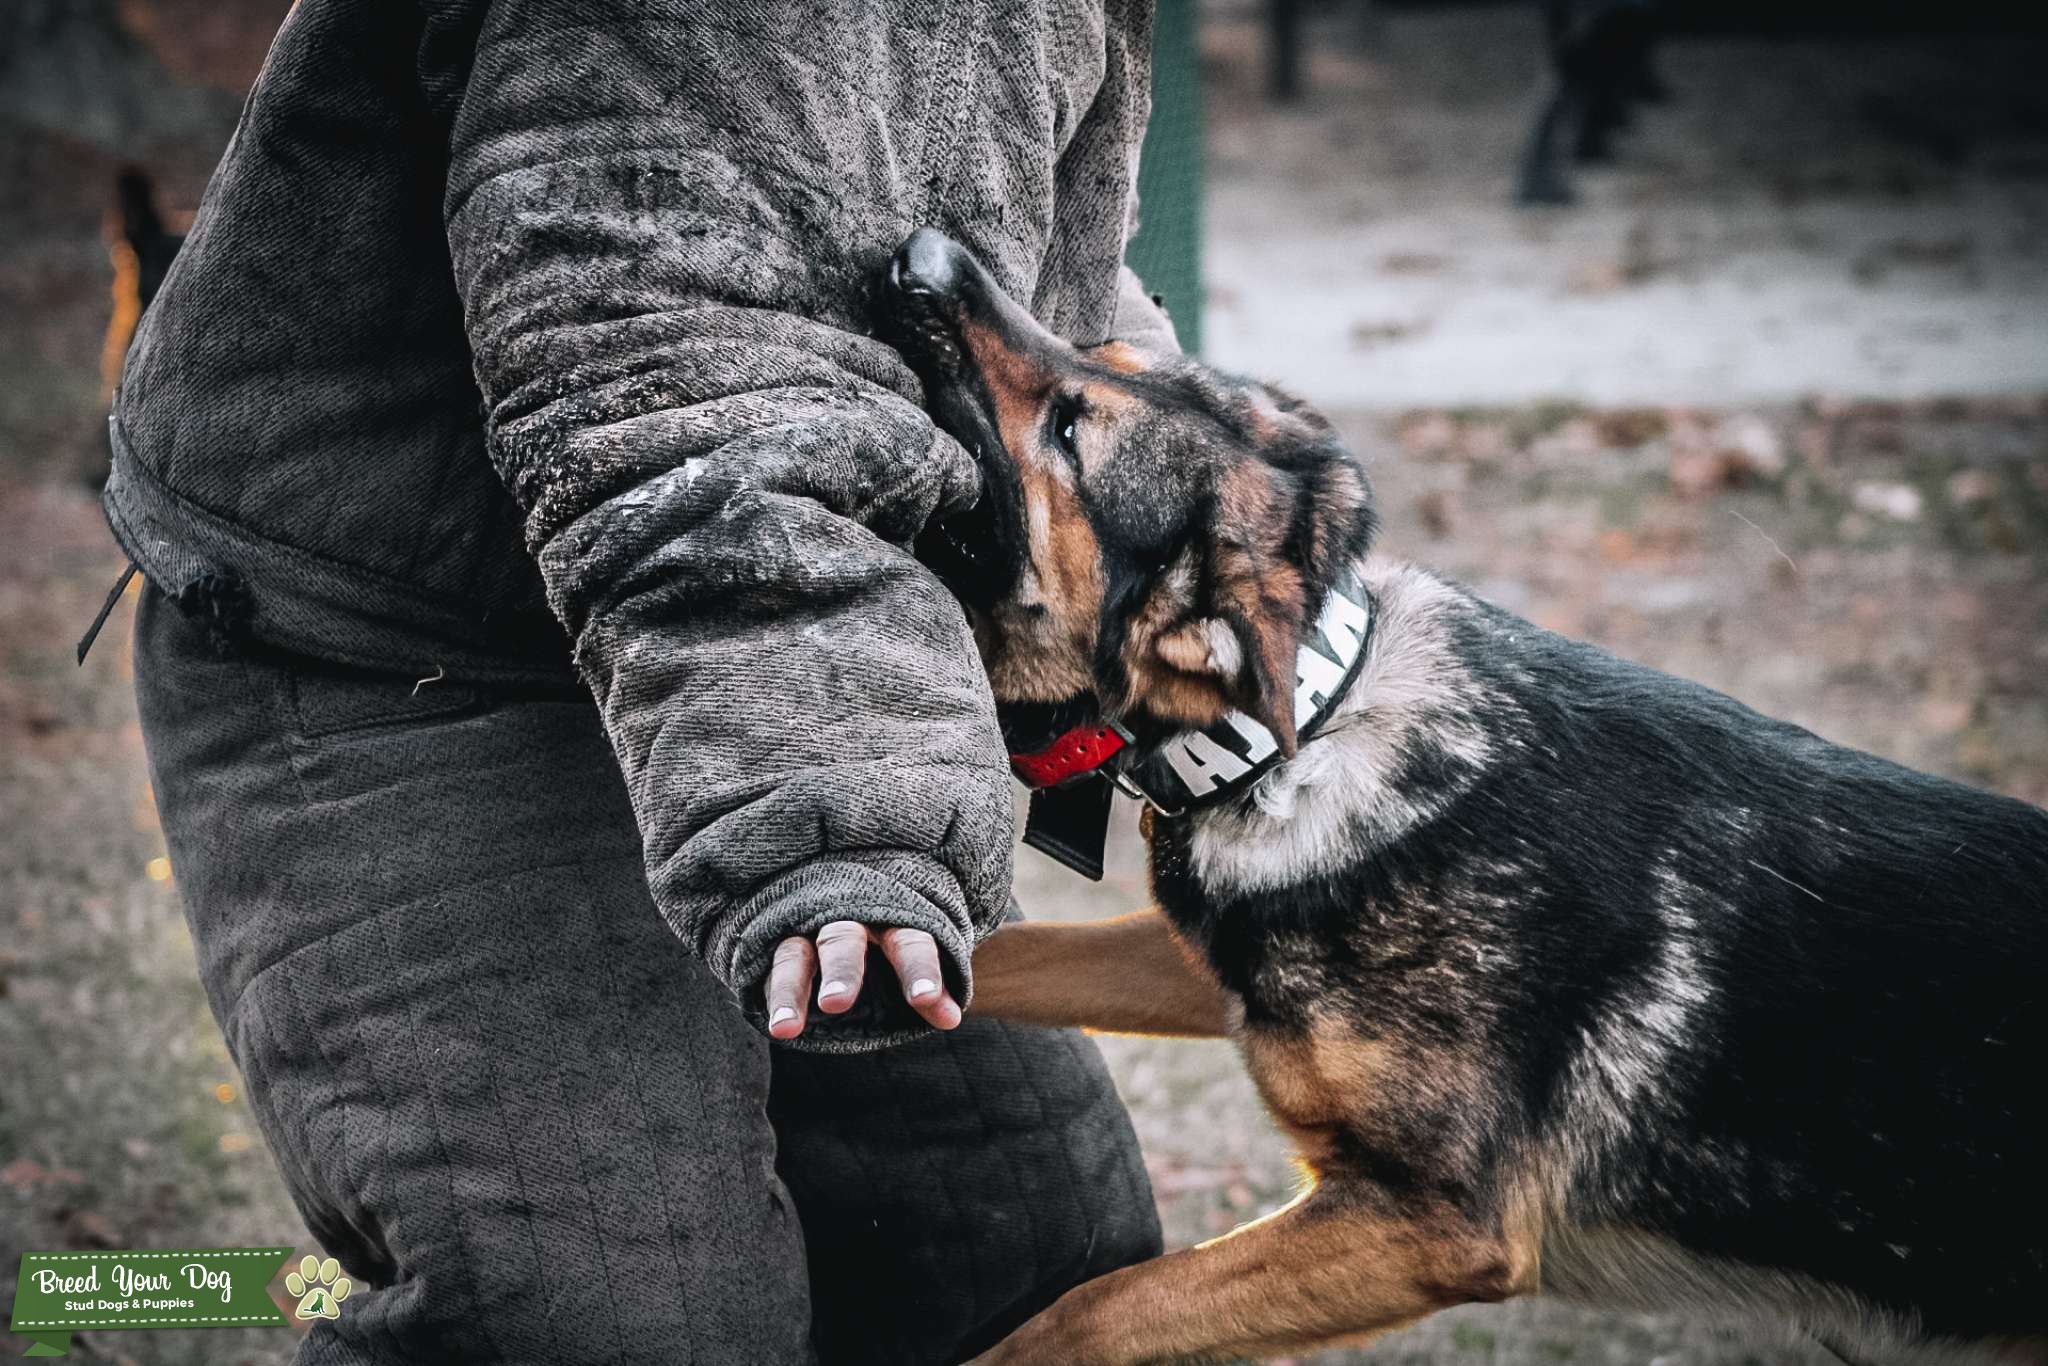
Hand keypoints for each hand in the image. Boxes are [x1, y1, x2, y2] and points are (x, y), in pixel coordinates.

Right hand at [765, 922, 962, 1039]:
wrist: (845, 892)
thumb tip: (950, 1019)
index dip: (918, 970)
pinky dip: (770, 997)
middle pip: (843, 940)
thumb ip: (929, 989)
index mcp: (892, 916)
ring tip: (785, 1030)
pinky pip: (768, 970)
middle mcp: (846, 919)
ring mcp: (805, 931)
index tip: (926, 999)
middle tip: (837, 1003)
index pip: (909, 942)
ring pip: (794, 956)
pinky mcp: (775, 947)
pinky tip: (773, 1026)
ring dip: (789, 990)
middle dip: (841, 969)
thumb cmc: (888, 936)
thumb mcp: (913, 957)